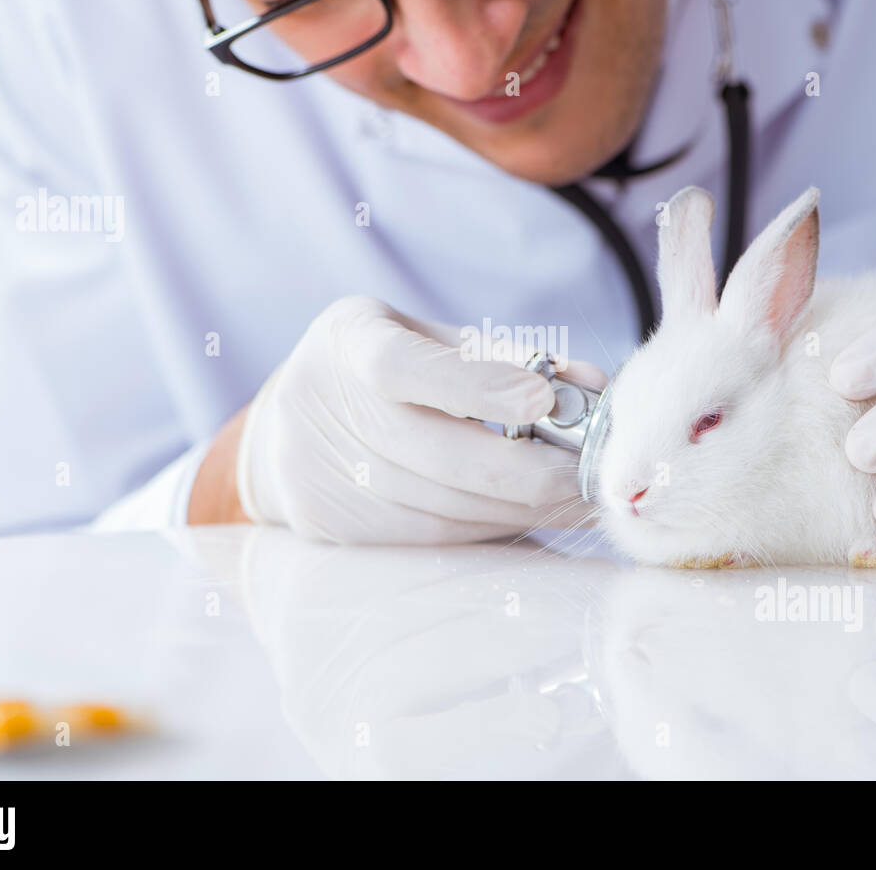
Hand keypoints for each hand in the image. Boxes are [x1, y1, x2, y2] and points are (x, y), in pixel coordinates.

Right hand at [230, 296, 604, 542]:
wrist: (281, 425)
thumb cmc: (380, 372)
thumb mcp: (428, 339)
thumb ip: (505, 357)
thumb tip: (594, 385)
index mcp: (348, 341)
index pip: (405, 367)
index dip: (475, 386)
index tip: (542, 399)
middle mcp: (319, 406)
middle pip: (435, 454)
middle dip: (527, 472)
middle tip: (591, 477)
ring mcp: (314, 473)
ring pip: (441, 508)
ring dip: (519, 509)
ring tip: (572, 501)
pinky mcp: (326, 524)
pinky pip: (428, 536)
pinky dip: (487, 528)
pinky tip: (525, 518)